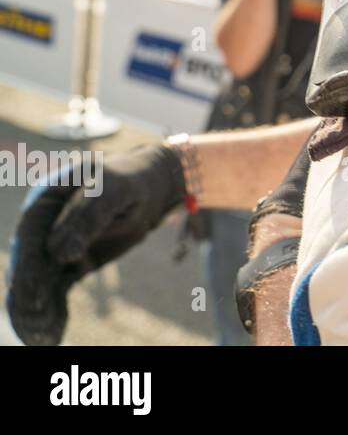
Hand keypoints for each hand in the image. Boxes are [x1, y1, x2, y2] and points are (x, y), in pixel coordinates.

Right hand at [5, 145, 185, 345]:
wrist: (150, 187)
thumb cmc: (132, 181)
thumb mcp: (116, 190)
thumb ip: (89, 216)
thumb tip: (58, 253)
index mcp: (47, 196)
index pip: (31, 233)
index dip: (28, 264)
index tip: (33, 294)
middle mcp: (44, 223)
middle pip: (29, 260)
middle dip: (28, 294)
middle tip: (34, 323)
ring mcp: (54, 243)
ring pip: (39, 279)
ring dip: (36, 308)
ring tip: (39, 335)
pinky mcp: (67, 263)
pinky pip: (56, 288)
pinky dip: (53, 310)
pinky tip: (53, 333)